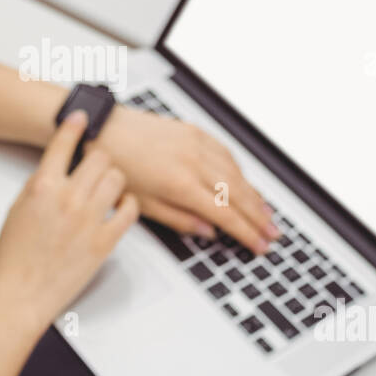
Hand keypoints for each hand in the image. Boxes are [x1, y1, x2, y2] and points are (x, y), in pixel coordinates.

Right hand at [0, 110, 140, 338]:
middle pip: (99, 158)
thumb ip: (41, 186)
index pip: (63, 143)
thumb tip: (59, 170)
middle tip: (96, 166)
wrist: (19, 295)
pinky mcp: (105, 242)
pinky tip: (120, 206)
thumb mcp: (18, 210)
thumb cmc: (13, 259)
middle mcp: (67, 199)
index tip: (81, 116)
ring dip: (114, 180)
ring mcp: (88, 220)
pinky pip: (129, 211)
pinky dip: (128, 204)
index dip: (74, 126)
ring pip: (117, 179)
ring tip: (107, 189)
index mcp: (41, 187)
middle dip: (99, 159)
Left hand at [86, 105, 278, 253]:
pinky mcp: (193, 131)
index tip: (259, 245)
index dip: (246, 233)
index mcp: (180, 184)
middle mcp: (193, 162)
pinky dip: (240, 170)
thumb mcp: (141, 204)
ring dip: (254, 195)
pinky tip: (246, 182)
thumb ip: (178, 219)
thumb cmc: (116, 166)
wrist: (103, 130)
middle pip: (237, 194)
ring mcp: (196, 144)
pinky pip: (225, 152)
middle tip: (272, 234)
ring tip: (266, 213)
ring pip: (236, 173)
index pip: (225, 214)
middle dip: (258, 218)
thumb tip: (207, 232)